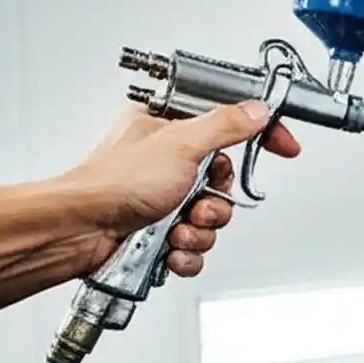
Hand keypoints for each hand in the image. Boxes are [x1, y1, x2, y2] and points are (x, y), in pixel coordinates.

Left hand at [61, 100, 301, 277]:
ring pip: (213, 216)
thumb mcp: (181, 144)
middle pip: (225, 181)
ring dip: (203, 228)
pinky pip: (196, 244)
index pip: (228, 123)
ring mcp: (163, 198)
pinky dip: (188, 251)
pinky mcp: (161, 231)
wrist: (80, 232)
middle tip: (202, 202)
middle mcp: (166, 162)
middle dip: (218, 202)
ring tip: (180, 227)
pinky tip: (172, 246)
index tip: (283, 145)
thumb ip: (225, 126)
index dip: (260, 135)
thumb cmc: (111, 183)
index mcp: (167, 127)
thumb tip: (256, 111)